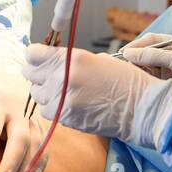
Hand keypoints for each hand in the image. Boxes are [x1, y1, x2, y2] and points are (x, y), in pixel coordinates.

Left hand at [23, 44, 165, 142]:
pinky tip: (68, 104)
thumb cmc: (124, 81)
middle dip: (38, 73)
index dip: (35, 56)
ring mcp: (63, 99)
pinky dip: (53, 108)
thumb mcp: (97, 60)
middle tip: (50, 75)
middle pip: (30, 73)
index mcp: (73, 58)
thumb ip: (69, 60)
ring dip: (46, 92)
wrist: (141, 108)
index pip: (33, 54)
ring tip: (64, 91)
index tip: (39, 59)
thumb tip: (48, 61)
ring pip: (37, 94)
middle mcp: (64, 77)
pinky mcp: (66, 117)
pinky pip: (46, 111)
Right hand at [120, 34, 171, 85]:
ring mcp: (170, 71)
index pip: (152, 39)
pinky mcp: (167, 85)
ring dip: (137, 70)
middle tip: (123, 67)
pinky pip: (150, 80)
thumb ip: (156, 54)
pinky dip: (142, 81)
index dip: (138, 45)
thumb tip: (130, 53)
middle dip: (135, 58)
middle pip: (147, 53)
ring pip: (146, 67)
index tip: (125, 53)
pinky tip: (135, 84)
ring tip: (128, 76)